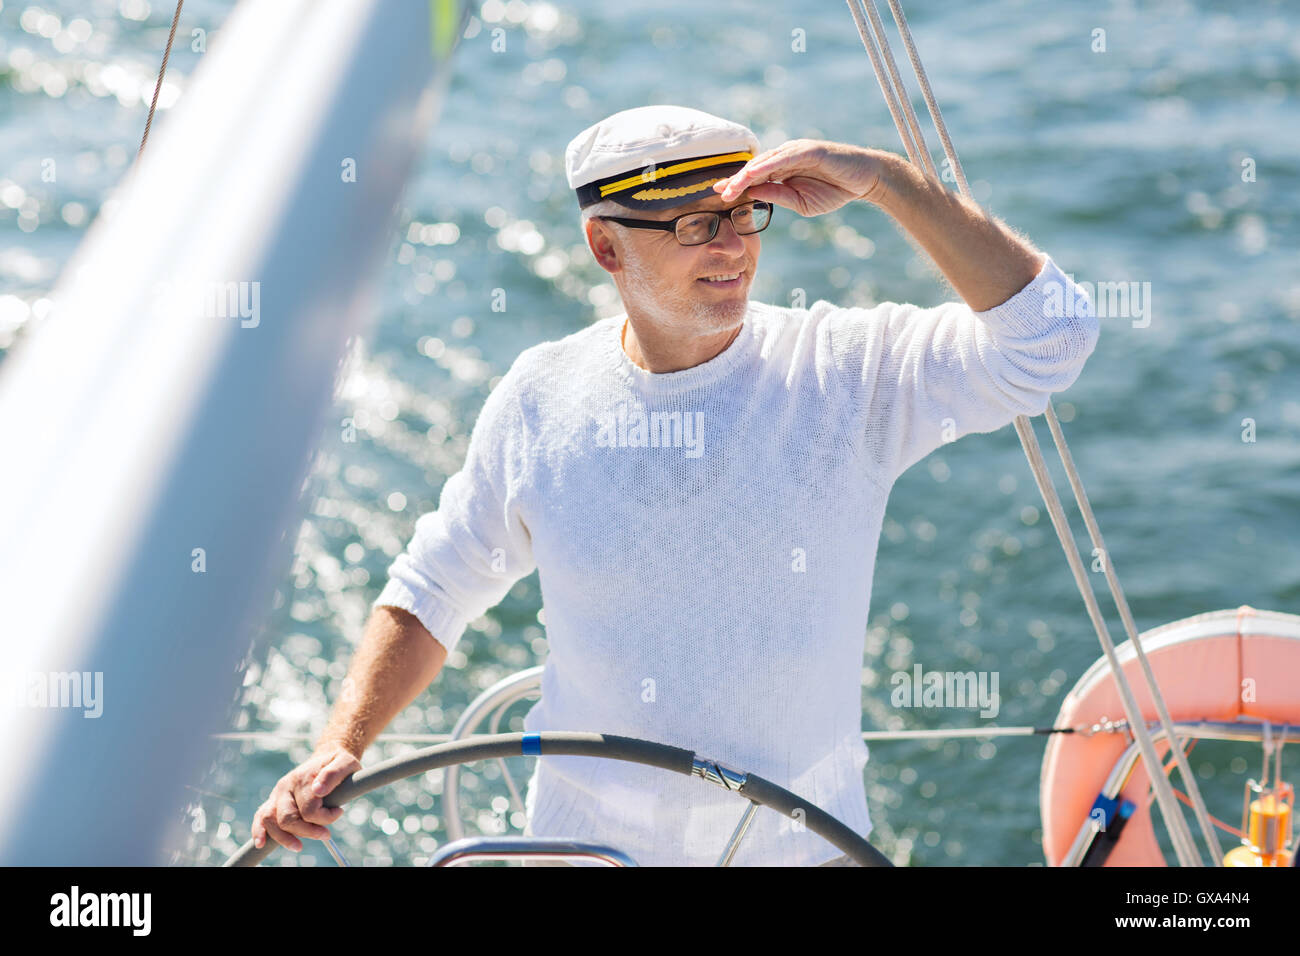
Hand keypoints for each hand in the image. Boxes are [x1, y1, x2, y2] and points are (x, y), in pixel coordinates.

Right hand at [250, 745, 360, 851]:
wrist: (327, 756)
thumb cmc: (337, 762)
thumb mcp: (345, 762)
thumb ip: (334, 774)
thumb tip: (318, 791)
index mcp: (303, 778)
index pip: (309, 809)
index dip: (325, 817)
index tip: (339, 811)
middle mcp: (286, 786)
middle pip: (288, 818)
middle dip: (307, 831)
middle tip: (326, 834)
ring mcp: (277, 793)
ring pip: (271, 820)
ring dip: (283, 837)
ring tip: (299, 846)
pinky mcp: (274, 800)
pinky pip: (261, 816)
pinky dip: (258, 830)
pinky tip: (261, 843)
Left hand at [714, 139, 886, 215]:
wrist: (863, 181)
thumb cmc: (834, 190)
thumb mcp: (800, 202)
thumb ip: (777, 196)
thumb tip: (753, 194)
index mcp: (783, 169)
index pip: (755, 176)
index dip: (737, 184)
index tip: (718, 193)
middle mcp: (786, 157)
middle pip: (755, 167)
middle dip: (736, 180)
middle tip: (717, 191)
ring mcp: (797, 151)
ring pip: (766, 161)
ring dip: (747, 174)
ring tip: (731, 186)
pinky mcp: (809, 150)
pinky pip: (784, 157)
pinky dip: (768, 165)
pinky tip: (754, 174)